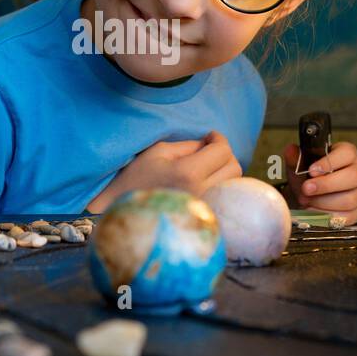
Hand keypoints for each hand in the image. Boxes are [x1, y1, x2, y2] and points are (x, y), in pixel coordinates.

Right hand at [87, 130, 242, 212]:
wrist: (122, 212)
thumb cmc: (135, 179)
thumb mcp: (158, 152)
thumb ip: (188, 145)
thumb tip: (210, 144)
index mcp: (189, 173)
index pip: (222, 151)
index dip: (218, 138)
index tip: (209, 136)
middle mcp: (201, 193)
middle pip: (234, 168)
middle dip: (224, 154)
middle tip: (208, 150)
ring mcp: (204, 209)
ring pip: (233, 185)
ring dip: (224, 171)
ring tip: (205, 167)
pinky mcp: (203, 219)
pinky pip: (224, 200)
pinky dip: (220, 187)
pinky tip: (205, 183)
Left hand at [280, 141, 356, 222]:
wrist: (308, 197)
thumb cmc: (309, 177)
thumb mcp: (300, 165)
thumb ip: (296, 158)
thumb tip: (290, 150)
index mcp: (349, 154)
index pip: (347, 154)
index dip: (329, 162)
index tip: (311, 171)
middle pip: (352, 177)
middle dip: (326, 185)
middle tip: (306, 189)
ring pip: (349, 199)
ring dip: (323, 202)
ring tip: (306, 201)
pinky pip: (346, 217)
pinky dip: (326, 216)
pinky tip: (313, 211)